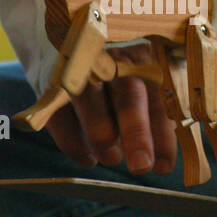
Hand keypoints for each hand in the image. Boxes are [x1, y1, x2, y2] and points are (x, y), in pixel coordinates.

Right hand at [44, 42, 176, 175]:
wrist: (60, 49)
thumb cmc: (112, 82)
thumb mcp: (138, 92)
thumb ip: (152, 117)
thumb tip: (164, 155)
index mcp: (142, 61)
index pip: (157, 98)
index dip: (162, 135)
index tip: (163, 167)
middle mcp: (112, 59)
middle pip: (128, 92)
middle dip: (136, 132)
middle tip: (141, 165)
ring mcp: (79, 69)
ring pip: (91, 99)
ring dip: (103, 136)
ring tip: (112, 158)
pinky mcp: (52, 84)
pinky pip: (61, 116)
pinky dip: (74, 143)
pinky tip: (88, 158)